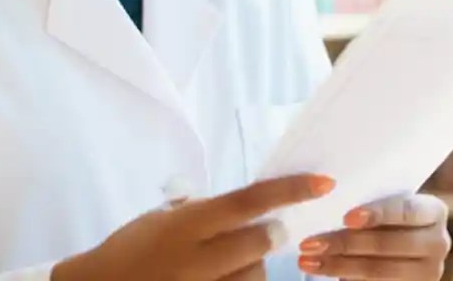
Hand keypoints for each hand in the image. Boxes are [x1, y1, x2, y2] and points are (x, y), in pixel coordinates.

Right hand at [51, 173, 335, 280]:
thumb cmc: (130, 249)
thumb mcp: (160, 218)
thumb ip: (202, 212)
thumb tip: (251, 208)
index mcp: (186, 225)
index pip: (249, 201)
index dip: (290, 190)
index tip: (322, 182)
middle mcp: (196, 259)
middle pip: (259, 242)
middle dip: (272, 233)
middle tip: (272, 230)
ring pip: (255, 277)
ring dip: (254, 268)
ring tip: (230, 265)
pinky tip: (226, 278)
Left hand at [295, 193, 450, 278]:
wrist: (393, 246)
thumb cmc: (381, 216)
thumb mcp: (381, 204)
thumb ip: (368, 197)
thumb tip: (326, 186)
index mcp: (435, 212)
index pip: (407, 210)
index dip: (378, 214)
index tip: (346, 218)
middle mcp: (439, 242)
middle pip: (389, 244)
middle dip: (345, 243)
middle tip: (309, 242)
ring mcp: (430, 271)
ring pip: (379, 270)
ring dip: (338, 264)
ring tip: (307, 260)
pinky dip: (346, 278)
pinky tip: (323, 271)